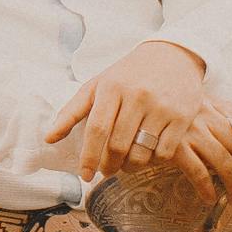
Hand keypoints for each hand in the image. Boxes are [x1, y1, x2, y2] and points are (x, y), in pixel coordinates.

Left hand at [45, 40, 231, 208]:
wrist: (172, 55)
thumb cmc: (128, 74)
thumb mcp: (98, 85)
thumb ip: (72, 112)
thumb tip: (48, 138)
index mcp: (112, 87)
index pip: (97, 130)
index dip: (89, 157)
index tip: (85, 176)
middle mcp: (138, 96)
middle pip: (118, 145)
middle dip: (109, 166)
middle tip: (107, 171)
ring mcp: (162, 106)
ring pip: (142, 153)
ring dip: (130, 167)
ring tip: (126, 164)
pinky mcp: (183, 116)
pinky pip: (165, 152)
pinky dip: (154, 161)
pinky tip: (148, 155)